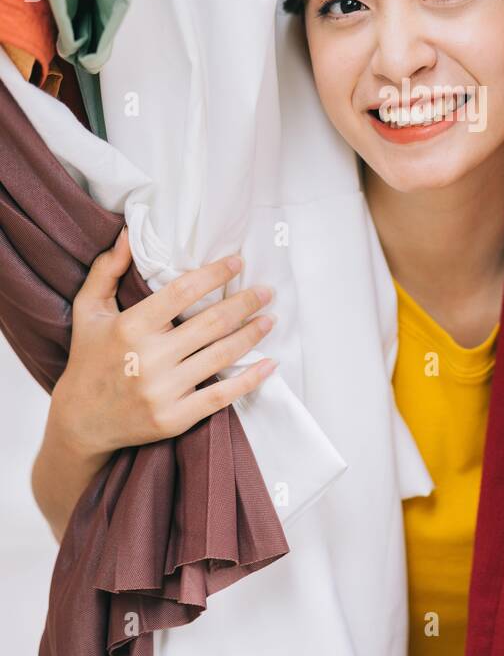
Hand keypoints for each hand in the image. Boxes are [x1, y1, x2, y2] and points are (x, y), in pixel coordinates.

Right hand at [50, 227, 277, 463]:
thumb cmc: (88, 359)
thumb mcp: (88, 310)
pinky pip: (221, 396)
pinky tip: (269, 364)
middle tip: (267, 292)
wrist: (81, 422)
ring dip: (251, 335)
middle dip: (245, 303)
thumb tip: (127, 234)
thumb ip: (106, 270)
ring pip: (221, 356)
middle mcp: (149, 358)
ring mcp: (163, 391)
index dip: (214, 274)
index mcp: (130, 327)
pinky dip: (250, 379)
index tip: (238, 262)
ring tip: (269, 319)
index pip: (182, 292)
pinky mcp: (174, 418)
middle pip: (211, 323)